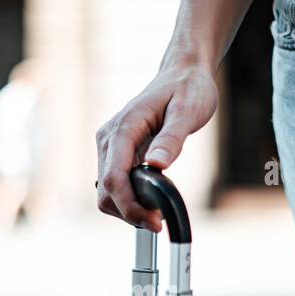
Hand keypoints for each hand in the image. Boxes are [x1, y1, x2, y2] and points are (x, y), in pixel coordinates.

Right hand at [94, 61, 217, 230]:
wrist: (182, 74)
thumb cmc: (188, 88)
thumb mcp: (188, 111)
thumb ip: (172, 139)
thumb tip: (157, 165)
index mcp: (123, 128)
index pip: (115, 177)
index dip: (130, 206)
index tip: (154, 222)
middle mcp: (109, 138)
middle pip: (106, 191)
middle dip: (129, 212)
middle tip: (159, 221)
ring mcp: (109, 146)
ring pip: (106, 192)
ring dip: (128, 209)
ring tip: (157, 211)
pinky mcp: (116, 153)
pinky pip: (114, 185)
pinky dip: (128, 200)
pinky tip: (150, 200)